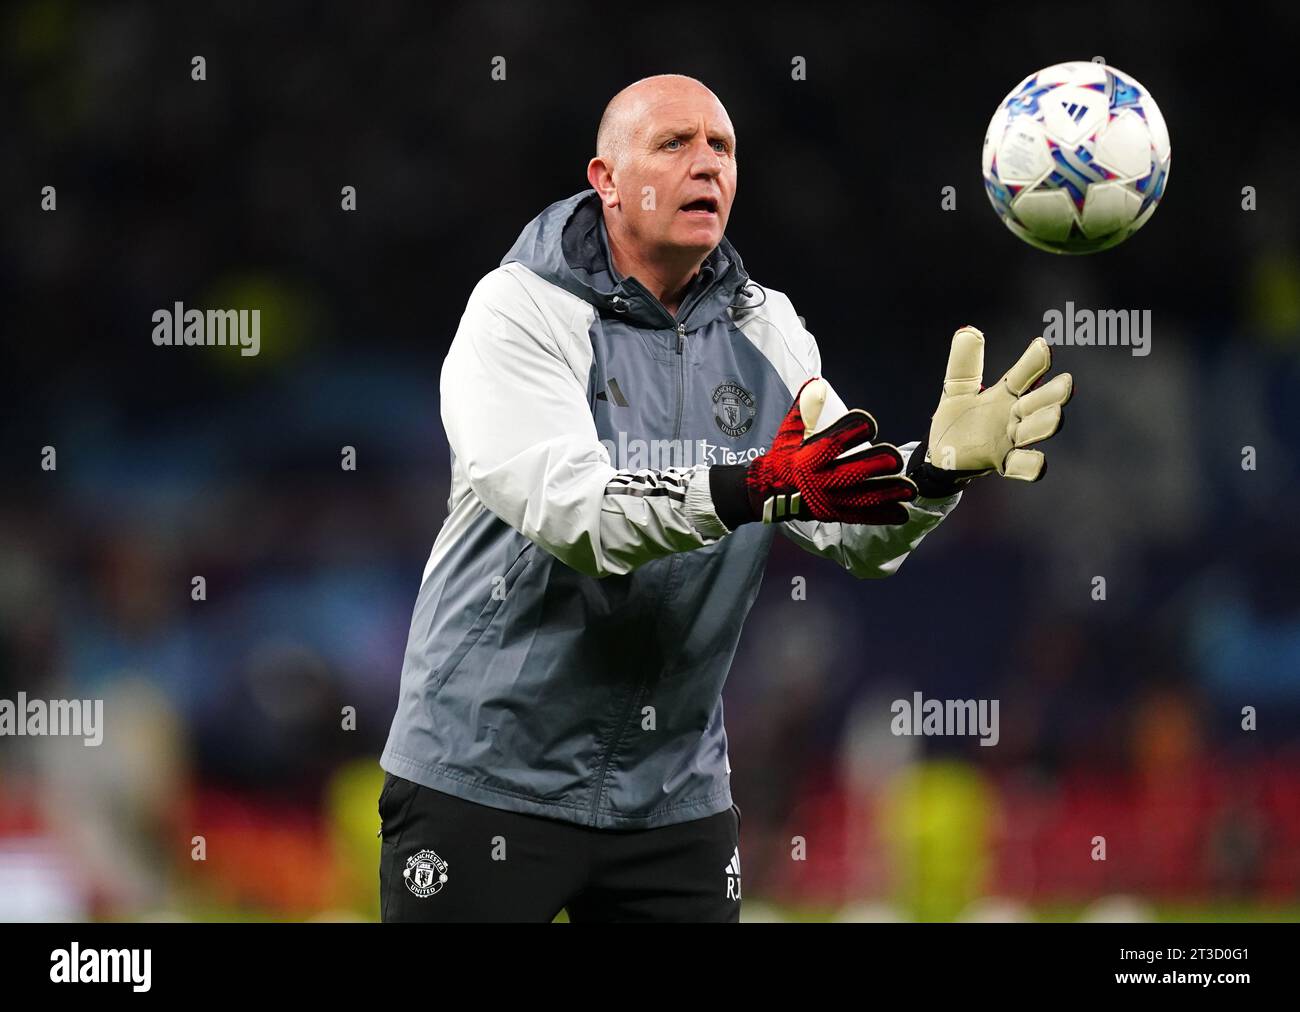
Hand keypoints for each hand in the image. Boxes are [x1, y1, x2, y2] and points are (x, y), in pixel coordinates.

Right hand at [710, 377, 917, 527]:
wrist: (767, 494)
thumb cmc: (782, 459)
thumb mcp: (789, 433)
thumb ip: (805, 409)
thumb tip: (817, 383)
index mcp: (807, 458)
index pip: (832, 443)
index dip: (852, 432)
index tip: (870, 424)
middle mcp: (819, 481)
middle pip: (851, 473)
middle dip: (875, 466)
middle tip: (895, 459)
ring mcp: (828, 500)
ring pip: (861, 498)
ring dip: (887, 494)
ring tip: (910, 490)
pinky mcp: (834, 514)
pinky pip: (861, 517)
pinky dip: (881, 516)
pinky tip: (901, 513)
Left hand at [910, 326, 1072, 493]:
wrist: (941, 452)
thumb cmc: (957, 418)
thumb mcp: (957, 387)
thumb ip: (964, 363)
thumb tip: (967, 331)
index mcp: (1006, 393)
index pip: (1024, 374)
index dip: (1034, 361)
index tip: (1043, 346)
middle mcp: (1014, 415)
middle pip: (1037, 403)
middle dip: (1051, 395)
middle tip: (1067, 384)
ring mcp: (1010, 440)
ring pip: (1033, 431)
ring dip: (1044, 424)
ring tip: (1056, 415)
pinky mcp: (1001, 462)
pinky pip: (1020, 465)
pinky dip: (1031, 465)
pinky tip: (1040, 463)